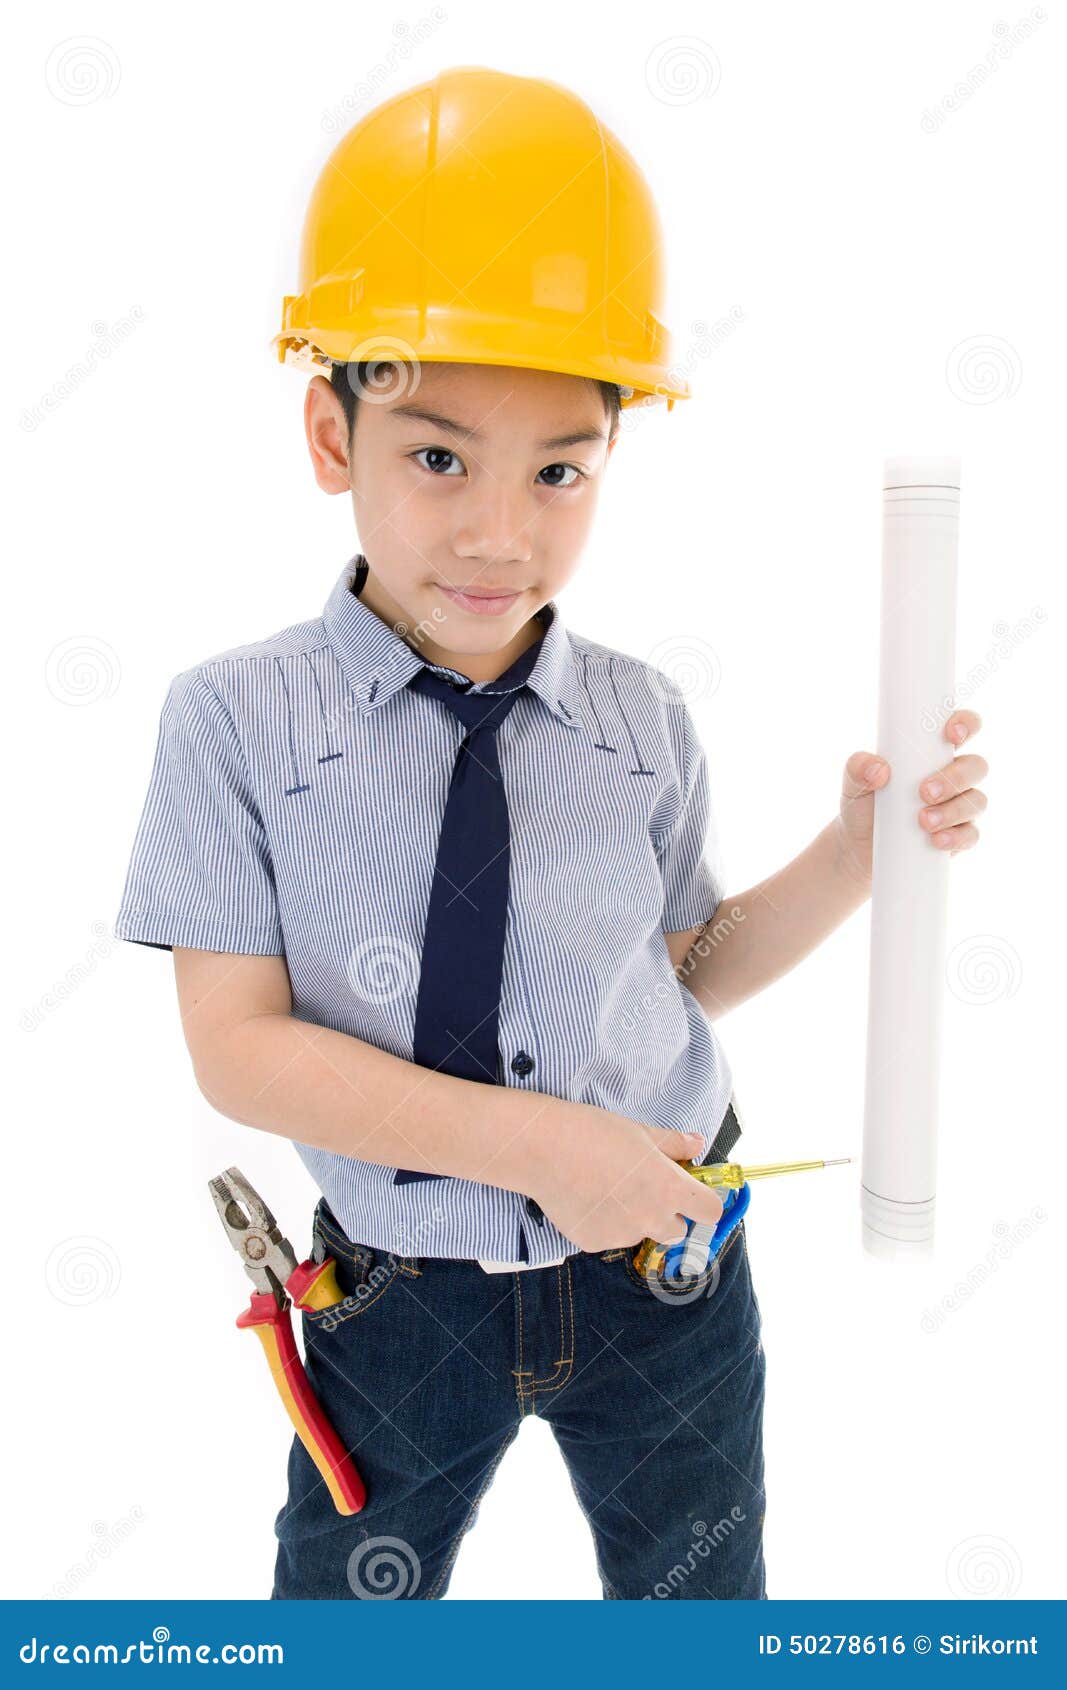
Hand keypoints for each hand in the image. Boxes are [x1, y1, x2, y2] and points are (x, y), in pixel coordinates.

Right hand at [524, 1101, 724, 1252]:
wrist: (543, 1148)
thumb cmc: (594, 1133)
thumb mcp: (641, 1132)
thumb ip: (674, 1144)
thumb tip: (697, 1144)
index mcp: (669, 1188)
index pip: (711, 1211)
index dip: (704, 1202)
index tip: (692, 1193)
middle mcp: (651, 1218)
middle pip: (677, 1231)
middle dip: (668, 1214)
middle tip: (644, 1189)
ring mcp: (623, 1235)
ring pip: (641, 1233)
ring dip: (635, 1219)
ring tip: (607, 1188)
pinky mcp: (596, 1244)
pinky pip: (610, 1238)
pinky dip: (605, 1224)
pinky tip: (587, 1198)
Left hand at [836, 708, 988, 887]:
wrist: (859, 847)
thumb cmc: (864, 803)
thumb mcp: (853, 782)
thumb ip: (858, 766)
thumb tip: (879, 769)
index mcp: (933, 752)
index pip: (964, 727)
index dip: (966, 724)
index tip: (952, 734)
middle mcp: (953, 775)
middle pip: (976, 765)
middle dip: (955, 777)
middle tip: (924, 792)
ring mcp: (960, 805)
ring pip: (977, 800)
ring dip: (953, 810)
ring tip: (923, 821)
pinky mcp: (960, 835)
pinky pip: (971, 834)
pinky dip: (956, 837)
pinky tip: (936, 840)